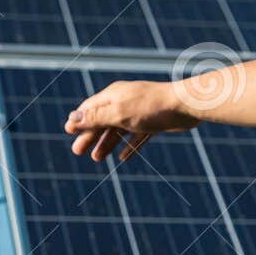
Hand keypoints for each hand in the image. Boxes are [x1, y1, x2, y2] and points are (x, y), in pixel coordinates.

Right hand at [65, 80, 199, 161]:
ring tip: (97, 158)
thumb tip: (72, 120)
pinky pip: (137, 136)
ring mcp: (140, 111)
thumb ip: (96, 118)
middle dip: (90, 135)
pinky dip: (129, 146)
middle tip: (78, 151)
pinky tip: (124, 158)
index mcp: (114, 95)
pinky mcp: (154, 122)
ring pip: (119, 129)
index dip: (79, 120)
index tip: (69, 133)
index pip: (90, 108)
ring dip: (107, 143)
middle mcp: (125, 101)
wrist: (186, 106)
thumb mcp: (119, 114)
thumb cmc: (151, 107)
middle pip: (103, 120)